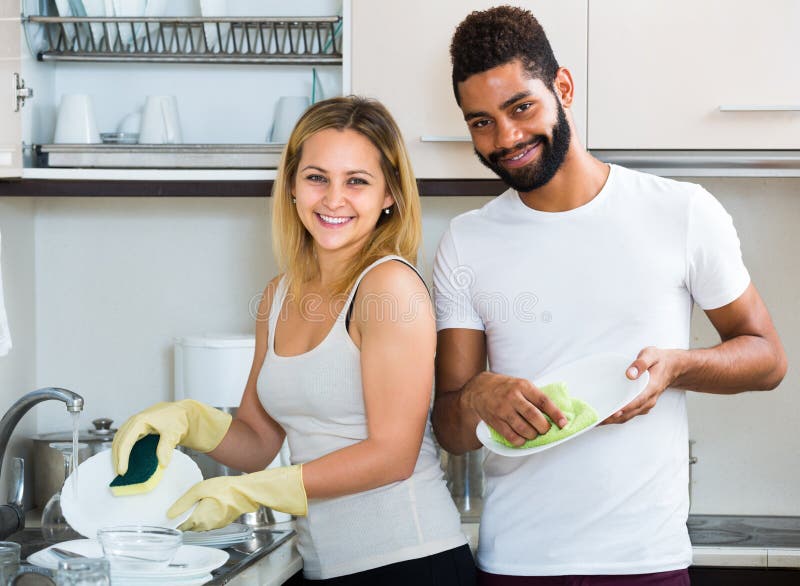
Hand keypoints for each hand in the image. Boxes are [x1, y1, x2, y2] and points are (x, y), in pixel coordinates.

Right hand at [112, 400, 231, 474]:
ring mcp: (134, 423)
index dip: (122, 458)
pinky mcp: (138, 427)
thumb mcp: (172, 433)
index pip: (125, 442)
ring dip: (118, 453)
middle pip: (118, 441)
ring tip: (120, 468)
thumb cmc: (178, 419)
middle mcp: (134, 421)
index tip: (122, 472)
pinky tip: (125, 458)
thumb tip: (162, 464)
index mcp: (139, 421)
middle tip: (120, 473)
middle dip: (117, 458)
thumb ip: (166, 448)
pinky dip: (123, 448)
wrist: (183, 412)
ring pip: (120, 439)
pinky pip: (125, 438)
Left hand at [167, 465, 306, 530]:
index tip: (171, 514)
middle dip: (185, 517)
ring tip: (196, 501)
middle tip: (183, 504)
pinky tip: (209, 502)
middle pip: (189, 526)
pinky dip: (206, 515)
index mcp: (198, 520)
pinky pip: (210, 521)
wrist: (246, 491)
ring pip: (200, 524)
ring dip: (196, 516)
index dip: (174, 522)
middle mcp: (206, 527)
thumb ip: (182, 503)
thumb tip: (169, 514)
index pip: (179, 528)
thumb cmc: (225, 488)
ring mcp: (216, 525)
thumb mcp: (199, 490)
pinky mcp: (223, 522)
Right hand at [463, 371, 567, 446]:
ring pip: (523, 429)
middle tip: (545, 430)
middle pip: (534, 416)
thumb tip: (555, 414)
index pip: (543, 401)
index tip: (563, 423)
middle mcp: (513, 397)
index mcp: (523, 386)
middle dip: (544, 427)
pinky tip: (522, 438)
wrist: (479, 388)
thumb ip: (535, 397)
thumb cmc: (505, 388)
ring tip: (534, 433)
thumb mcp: (521, 385)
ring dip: (532, 435)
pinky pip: (511, 436)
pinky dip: (520, 441)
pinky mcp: (495, 421)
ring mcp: (503, 409)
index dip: (555, 414)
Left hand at [603, 347, 681, 423]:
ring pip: (629, 415)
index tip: (614, 413)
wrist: (673, 367)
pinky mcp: (642, 404)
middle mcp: (649, 399)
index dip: (626, 408)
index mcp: (651, 387)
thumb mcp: (651, 355)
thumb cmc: (659, 360)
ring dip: (614, 420)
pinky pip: (629, 413)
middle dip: (614, 418)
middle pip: (631, 412)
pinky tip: (606, 416)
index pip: (638, 400)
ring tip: (597, 421)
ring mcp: (646, 403)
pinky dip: (618, 417)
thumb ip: (641, 363)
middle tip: (597, 420)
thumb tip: (630, 374)